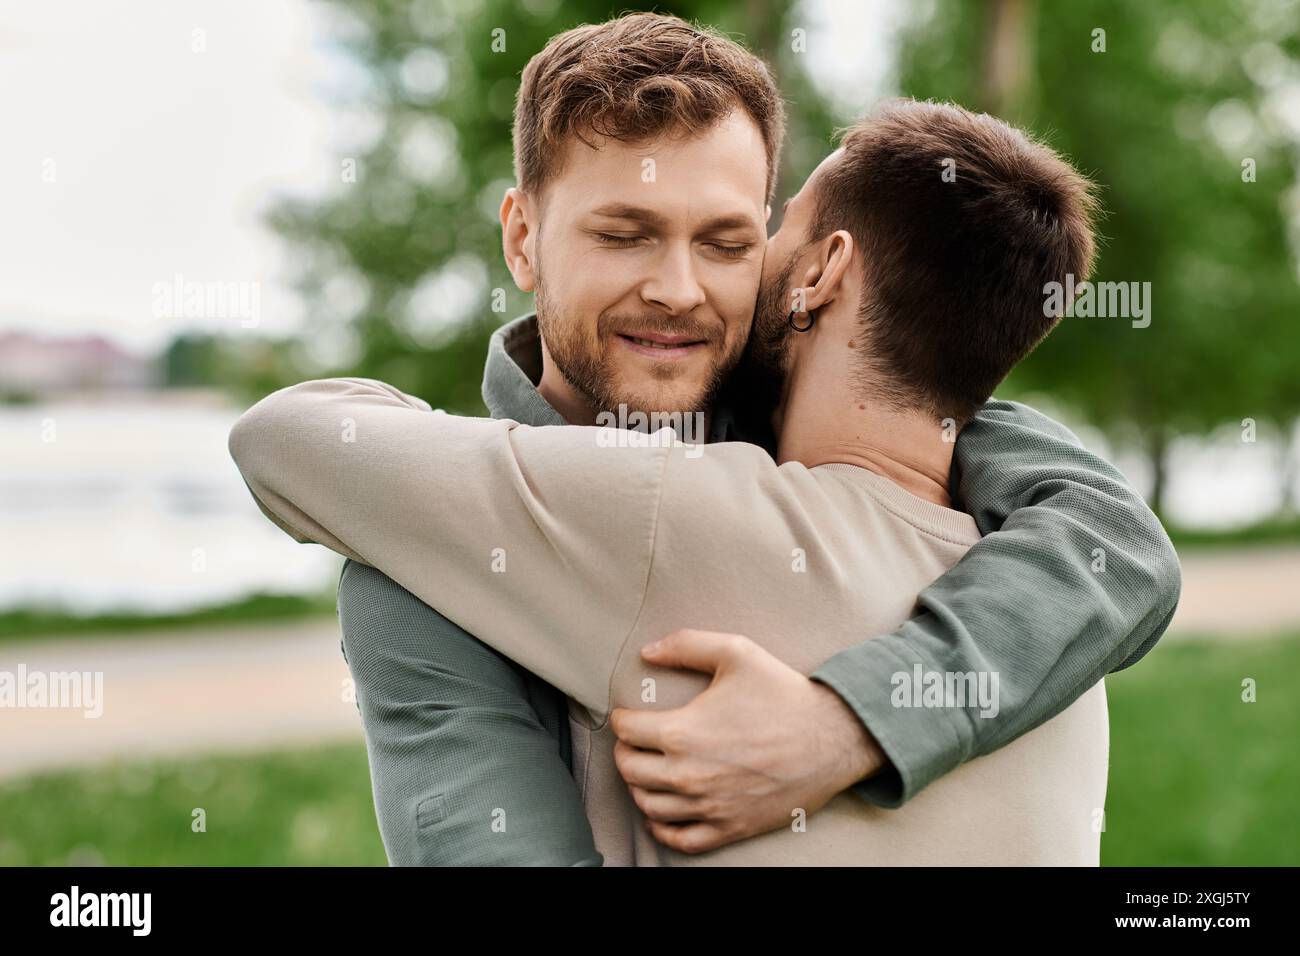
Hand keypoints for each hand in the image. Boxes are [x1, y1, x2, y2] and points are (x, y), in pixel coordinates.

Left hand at [608, 628, 887, 853]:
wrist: (832, 738)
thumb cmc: (783, 693)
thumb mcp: (736, 652)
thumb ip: (686, 645)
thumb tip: (647, 652)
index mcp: (683, 732)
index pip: (625, 730)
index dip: (622, 717)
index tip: (630, 713)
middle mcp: (689, 774)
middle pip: (629, 769)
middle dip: (626, 750)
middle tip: (637, 739)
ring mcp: (709, 806)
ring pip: (648, 804)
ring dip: (640, 785)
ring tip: (649, 768)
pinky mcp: (729, 827)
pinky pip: (680, 839)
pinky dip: (662, 826)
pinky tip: (664, 809)